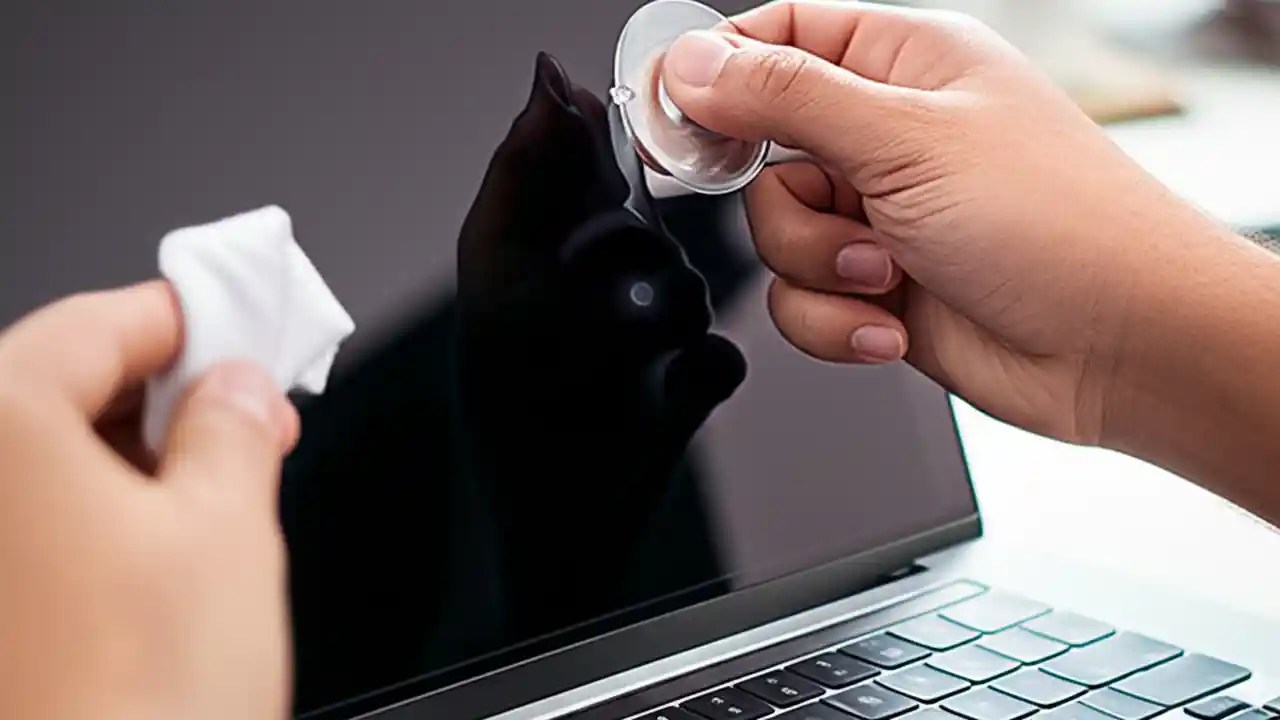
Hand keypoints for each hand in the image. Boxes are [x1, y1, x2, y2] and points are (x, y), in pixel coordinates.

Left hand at [0, 281, 298, 719]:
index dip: (187, 318)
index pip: (99, 323)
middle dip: (166, 394)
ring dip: (136, 456)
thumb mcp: (228, 526)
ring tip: (222, 486)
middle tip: (249, 410)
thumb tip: (236, 391)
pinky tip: (165, 543)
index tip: (238, 322)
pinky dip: (97, 514)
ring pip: (45, 460)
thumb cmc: (139, 699)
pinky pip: (31, 523)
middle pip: (60, 386)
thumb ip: (236, 428)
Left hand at [455, 53, 744, 627]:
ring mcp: (637, 349)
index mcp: (537, 259)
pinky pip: (720, 361)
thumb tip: (546, 80)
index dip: (607, 154)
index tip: (619, 155)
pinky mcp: (677, 399)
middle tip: (600, 306)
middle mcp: (588, 297)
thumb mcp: (496, 289)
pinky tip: (665, 400)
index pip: (583, 172)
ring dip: (666, 322)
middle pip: (650, 231)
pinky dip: (697, 379)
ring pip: (691, 290)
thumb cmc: (502, 425)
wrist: (541, 544)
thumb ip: (520, 180)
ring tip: (626, 363)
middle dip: (634, 260)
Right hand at [659, 0, 1225, 444]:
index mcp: (904, 65)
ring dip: (821, 271)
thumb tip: (694, 65)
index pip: (778, 37)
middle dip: (793, 206)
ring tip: (888, 276)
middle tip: (843, 214)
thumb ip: (786, 98)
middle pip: (763, 154)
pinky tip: (895, 323)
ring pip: (776, 238)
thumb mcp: (905, 141)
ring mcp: (883, 217)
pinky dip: (838, 321)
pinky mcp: (879, 289)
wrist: (1124, 348)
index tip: (676, 119)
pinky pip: (804, 303)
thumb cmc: (1058, 226)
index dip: (718, 74)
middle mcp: (889, 137)